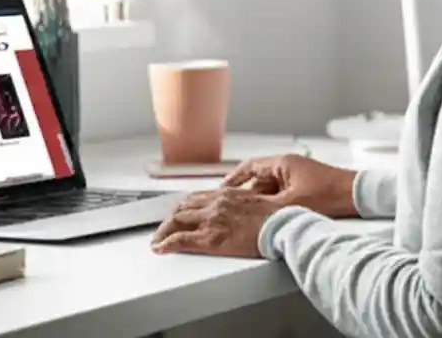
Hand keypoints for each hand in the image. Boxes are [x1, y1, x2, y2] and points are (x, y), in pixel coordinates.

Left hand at [151, 188, 280, 256]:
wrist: (284, 226)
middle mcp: (215, 203)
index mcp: (227, 194)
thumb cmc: (278, 217)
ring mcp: (211, 220)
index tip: (179, 213)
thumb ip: (245, 201)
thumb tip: (242, 207)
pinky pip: (180, 239)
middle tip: (164, 227)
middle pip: (183, 207)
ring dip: (164, 230)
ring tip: (158, 239)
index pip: (197, 197)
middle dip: (171, 218)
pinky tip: (160, 248)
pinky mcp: (210, 238)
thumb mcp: (259, 201)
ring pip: (177, 221)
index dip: (184, 206)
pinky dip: (166, 243)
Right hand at [222, 154, 358, 217]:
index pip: (249, 167)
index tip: (221, 190)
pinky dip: (276, 205)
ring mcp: (298, 176)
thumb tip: (248, 214)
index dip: (233, 179)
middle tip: (236, 210)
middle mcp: (289, 166)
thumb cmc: (330, 194)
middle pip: (259, 181)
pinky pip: (283, 195)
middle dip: (249, 196)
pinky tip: (275, 218)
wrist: (357, 195)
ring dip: (264, 203)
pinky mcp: (306, 187)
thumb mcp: (293, 203)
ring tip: (255, 217)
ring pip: (271, 190)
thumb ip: (268, 207)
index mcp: (283, 163)